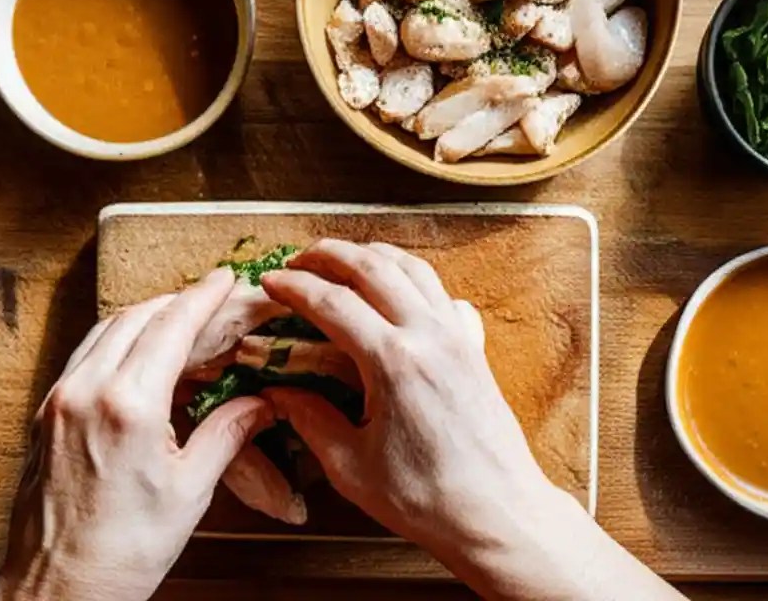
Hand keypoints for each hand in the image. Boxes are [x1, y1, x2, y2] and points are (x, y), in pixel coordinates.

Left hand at [0, 269, 272, 600]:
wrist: (59, 588)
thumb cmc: (121, 551)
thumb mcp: (190, 491)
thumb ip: (226, 434)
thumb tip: (258, 406)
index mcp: (128, 406)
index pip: (171, 327)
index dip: (203, 297)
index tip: (224, 280)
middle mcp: (87, 392)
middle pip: (136, 318)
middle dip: (176, 301)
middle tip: (209, 298)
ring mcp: (60, 401)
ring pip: (104, 331)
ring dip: (143, 316)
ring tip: (177, 319)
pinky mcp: (45, 415)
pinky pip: (83, 355)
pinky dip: (114, 340)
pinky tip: (136, 353)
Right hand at [261, 241, 680, 600]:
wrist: (498, 514)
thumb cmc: (426, 500)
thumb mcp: (351, 467)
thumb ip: (309, 420)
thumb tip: (277, 392)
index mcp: (392, 362)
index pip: (332, 302)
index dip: (294, 286)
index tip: (269, 280)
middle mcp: (428, 336)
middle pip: (373, 266)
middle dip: (329, 254)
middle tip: (299, 258)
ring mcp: (456, 337)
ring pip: (413, 268)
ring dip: (373, 256)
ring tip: (343, 260)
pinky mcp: (474, 348)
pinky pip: (443, 294)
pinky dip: (414, 280)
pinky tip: (399, 294)